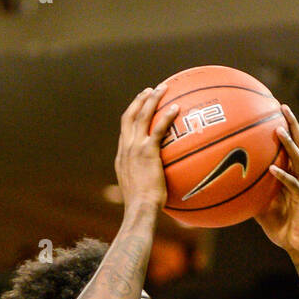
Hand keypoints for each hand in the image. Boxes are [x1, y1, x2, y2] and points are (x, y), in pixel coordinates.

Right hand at [115, 85, 178, 212]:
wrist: (139, 210)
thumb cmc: (142, 208)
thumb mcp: (138, 193)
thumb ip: (145, 184)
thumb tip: (157, 188)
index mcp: (122, 157)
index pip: (125, 131)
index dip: (131, 115)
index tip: (139, 106)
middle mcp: (126, 148)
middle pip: (130, 116)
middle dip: (139, 100)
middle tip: (149, 90)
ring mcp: (135, 148)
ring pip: (142, 115)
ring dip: (152, 98)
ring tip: (163, 88)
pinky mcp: (147, 152)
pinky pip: (158, 128)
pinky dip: (166, 115)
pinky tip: (176, 107)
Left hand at [254, 106, 298, 260]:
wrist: (298, 246)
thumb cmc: (281, 227)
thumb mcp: (260, 207)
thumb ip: (249, 193)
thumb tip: (227, 186)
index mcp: (292, 175)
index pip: (291, 146)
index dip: (286, 127)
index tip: (275, 108)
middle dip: (292, 124)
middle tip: (282, 106)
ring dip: (288, 144)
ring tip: (278, 129)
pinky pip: (293, 185)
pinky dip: (282, 176)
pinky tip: (273, 168)